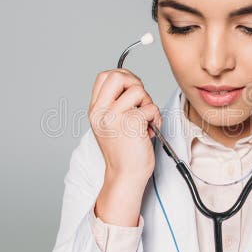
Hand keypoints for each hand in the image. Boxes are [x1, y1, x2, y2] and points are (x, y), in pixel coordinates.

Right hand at [88, 68, 162, 184]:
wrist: (125, 175)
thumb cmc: (123, 151)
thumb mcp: (110, 124)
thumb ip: (114, 104)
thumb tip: (131, 82)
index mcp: (95, 110)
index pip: (104, 76)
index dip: (122, 76)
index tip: (131, 88)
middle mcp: (101, 112)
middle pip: (117, 75)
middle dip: (134, 82)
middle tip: (140, 100)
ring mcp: (114, 117)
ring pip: (138, 90)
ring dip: (148, 102)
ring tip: (146, 119)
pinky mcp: (131, 123)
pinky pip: (150, 107)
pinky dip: (156, 118)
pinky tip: (151, 130)